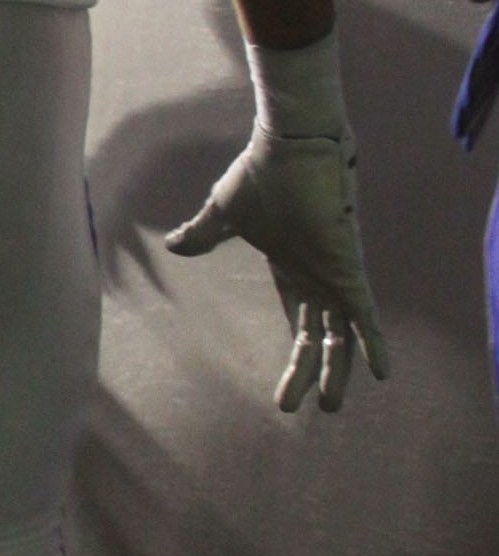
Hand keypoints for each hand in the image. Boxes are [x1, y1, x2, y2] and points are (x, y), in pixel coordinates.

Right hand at [167, 126, 386, 410]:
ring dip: (337, 373)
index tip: (281, 392)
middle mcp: (319, 278)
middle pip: (320, 340)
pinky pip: (367, 314)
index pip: (300, 326)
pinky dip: (376, 343)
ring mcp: (336, 275)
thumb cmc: (262, 174)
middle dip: (309, 377)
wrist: (289, 145)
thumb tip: (172, 245)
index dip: (296, 359)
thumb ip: (203, 234)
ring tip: (331, 407)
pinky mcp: (348, 268)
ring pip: (341, 337)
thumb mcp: (223, 213)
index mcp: (294, 270)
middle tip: (293, 410)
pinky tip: (381, 373)